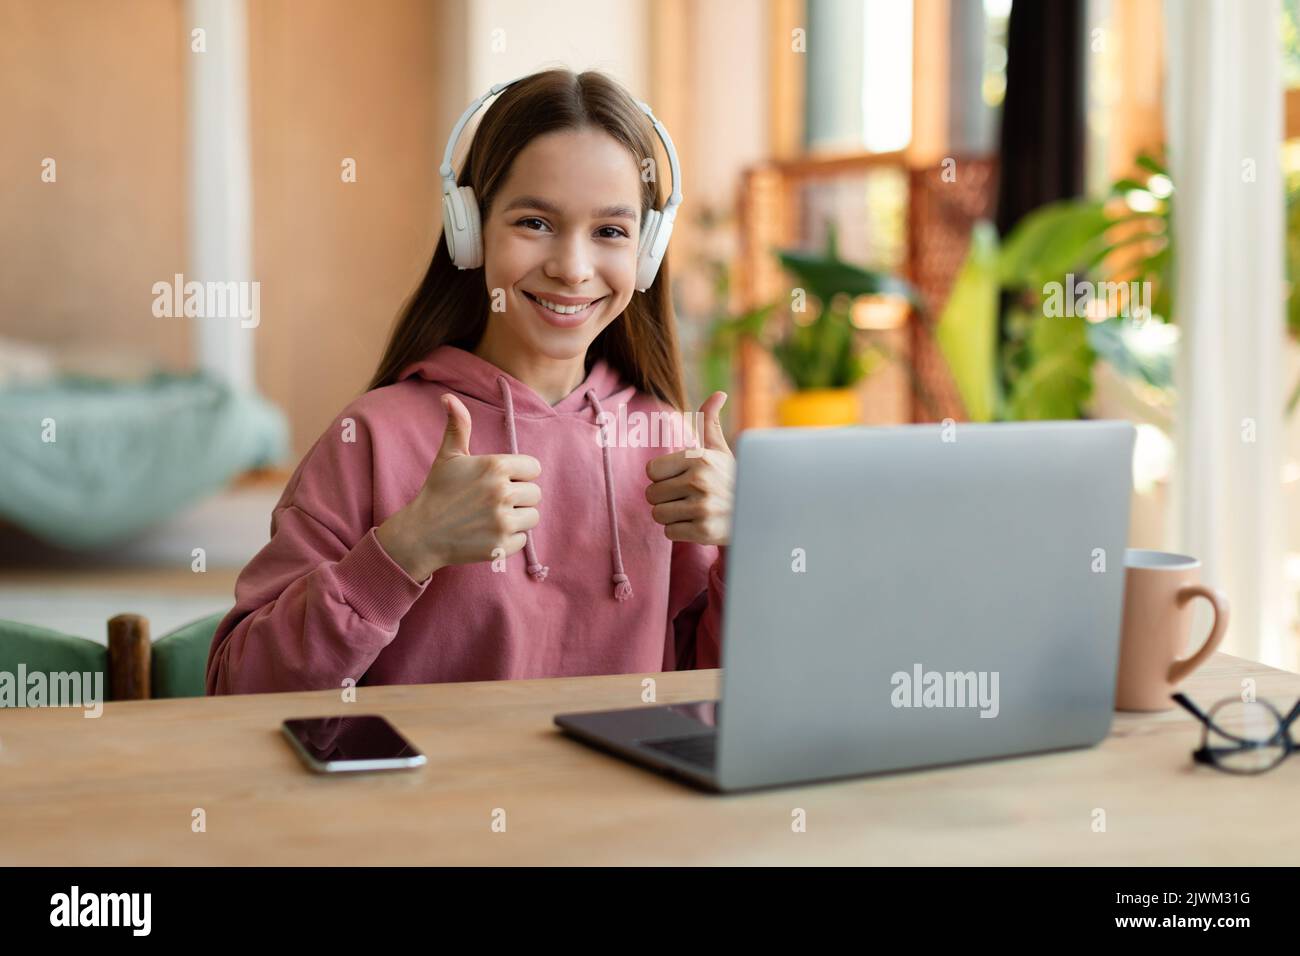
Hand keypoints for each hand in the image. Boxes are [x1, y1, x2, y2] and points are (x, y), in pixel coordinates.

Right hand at [377, 393, 540, 580]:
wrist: (421, 534)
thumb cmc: (438, 491)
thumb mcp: (448, 456)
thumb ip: (458, 426)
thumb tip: (448, 397)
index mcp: (495, 466)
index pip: (534, 469)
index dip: (519, 475)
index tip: (501, 481)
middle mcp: (502, 492)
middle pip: (535, 494)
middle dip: (518, 497)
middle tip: (492, 502)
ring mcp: (502, 521)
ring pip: (532, 517)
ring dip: (517, 518)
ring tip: (492, 517)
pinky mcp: (501, 546)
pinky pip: (523, 540)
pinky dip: (509, 539)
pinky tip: (487, 534)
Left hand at [644, 392, 734, 545]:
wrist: (756, 514)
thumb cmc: (730, 480)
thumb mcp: (720, 450)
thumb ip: (710, 422)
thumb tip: (718, 394)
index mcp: (698, 458)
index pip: (650, 471)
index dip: (662, 477)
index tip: (679, 479)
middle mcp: (699, 481)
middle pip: (651, 495)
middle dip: (666, 498)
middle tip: (687, 497)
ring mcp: (702, 507)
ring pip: (658, 514)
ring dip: (672, 515)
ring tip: (693, 511)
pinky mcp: (704, 531)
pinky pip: (670, 532)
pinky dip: (680, 531)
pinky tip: (698, 524)